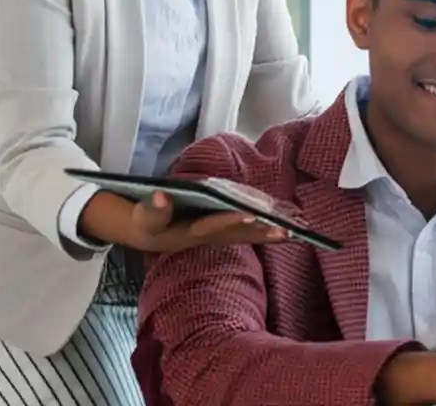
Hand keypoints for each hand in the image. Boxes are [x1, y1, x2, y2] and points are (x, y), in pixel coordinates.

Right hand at [78, 190, 289, 252]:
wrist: (143, 233)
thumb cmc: (144, 222)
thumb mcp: (142, 218)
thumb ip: (152, 210)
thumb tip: (161, 196)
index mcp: (185, 235)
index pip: (210, 227)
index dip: (227, 222)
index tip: (248, 216)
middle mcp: (204, 238)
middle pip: (235, 237)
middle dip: (260, 234)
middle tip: (285, 232)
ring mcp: (213, 236)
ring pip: (243, 236)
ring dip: (266, 234)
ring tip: (294, 232)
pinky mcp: (219, 231)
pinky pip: (244, 231)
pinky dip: (262, 228)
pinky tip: (282, 227)